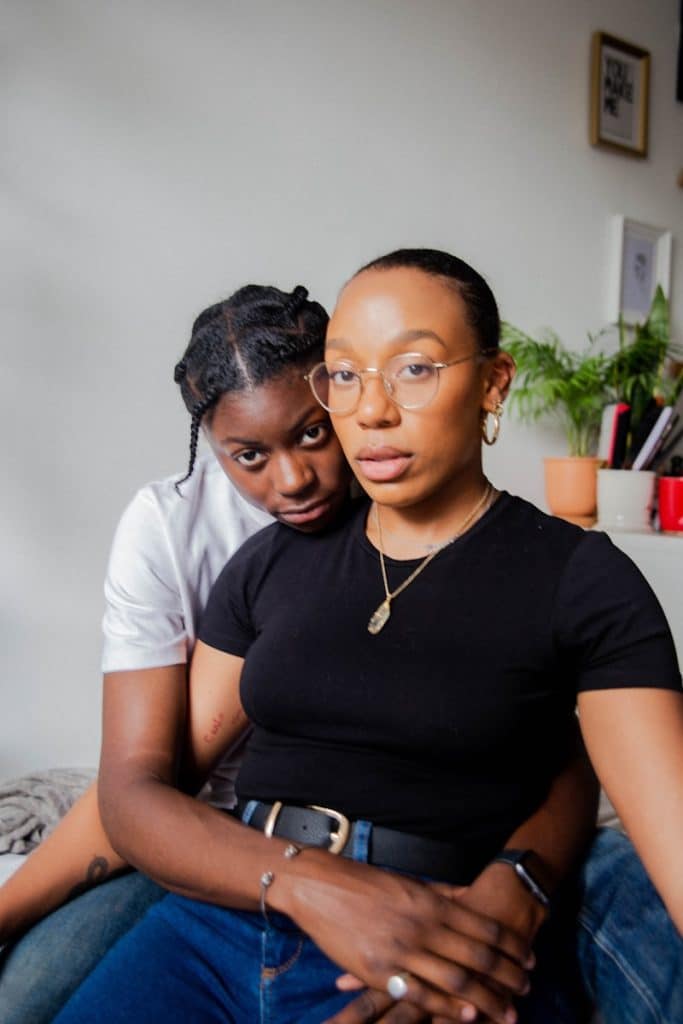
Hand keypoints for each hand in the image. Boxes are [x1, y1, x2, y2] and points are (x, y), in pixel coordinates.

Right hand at [275, 851, 531, 1023]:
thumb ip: (442, 895)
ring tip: (508, 1011)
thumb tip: (470, 897)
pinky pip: (421, 996)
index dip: (512, 947)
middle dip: (509, 977)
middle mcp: (424, 926)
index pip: (485, 929)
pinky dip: (449, 1009)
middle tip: (528, 988)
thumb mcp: (411, 882)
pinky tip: (469, 1016)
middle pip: (479, 958)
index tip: (530, 959)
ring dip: (489, 999)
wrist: (320, 886)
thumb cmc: (367, 882)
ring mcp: (402, 950)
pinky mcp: (379, 971)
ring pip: (458, 981)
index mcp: (433, 902)